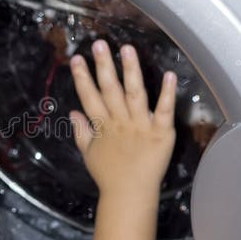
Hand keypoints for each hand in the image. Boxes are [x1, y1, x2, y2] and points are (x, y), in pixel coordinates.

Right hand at [69, 40, 176, 196]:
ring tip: (127, 49)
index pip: (90, 97)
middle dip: (104, 66)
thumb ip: (81, 131)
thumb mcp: (89, 153)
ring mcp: (141, 126)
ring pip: (134, 94)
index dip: (83, 77)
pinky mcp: (160, 133)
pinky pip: (164, 111)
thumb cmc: (110, 176)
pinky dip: (167, 94)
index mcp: (103, 125)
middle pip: (110, 90)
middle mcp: (120, 121)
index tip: (77, 58)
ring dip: (131, 71)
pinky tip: (168, 75)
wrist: (130, 195)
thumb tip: (72, 112)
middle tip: (100, 44)